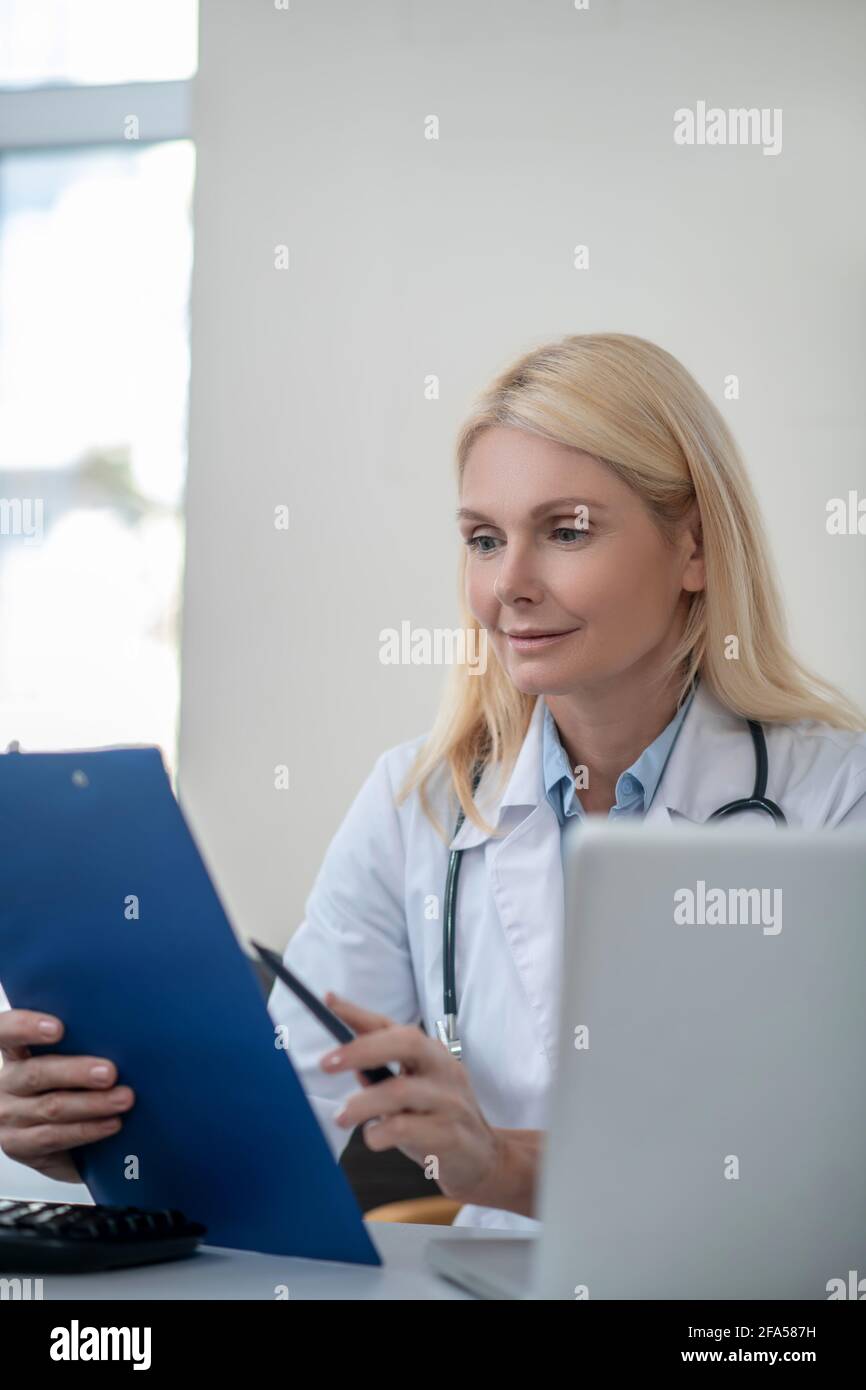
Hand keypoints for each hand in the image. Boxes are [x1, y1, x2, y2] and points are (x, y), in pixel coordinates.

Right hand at [0, 1010, 134, 1183]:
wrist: (57, 1139)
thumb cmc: (68, 1086)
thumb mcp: (65, 1061)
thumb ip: (79, 1046)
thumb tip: (120, 1034)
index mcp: (15, 1053)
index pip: (5, 1031)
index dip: (25, 1027)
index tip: (58, 1029)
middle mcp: (5, 1082)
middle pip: (36, 1073)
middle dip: (77, 1072)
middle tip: (110, 1073)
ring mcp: (8, 1116)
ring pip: (51, 1107)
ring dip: (92, 1103)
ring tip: (123, 1098)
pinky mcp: (18, 1146)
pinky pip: (54, 1137)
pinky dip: (87, 1130)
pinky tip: (112, 1123)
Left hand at [320, 993, 506, 1206]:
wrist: (482, 1157)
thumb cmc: (437, 1118)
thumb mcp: (411, 1089)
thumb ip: (381, 1074)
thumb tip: (346, 1059)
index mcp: (430, 1052)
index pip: (391, 1025)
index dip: (359, 1013)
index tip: (328, 1003)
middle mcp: (443, 1068)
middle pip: (405, 1043)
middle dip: (361, 1049)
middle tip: (326, 1063)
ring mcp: (449, 1100)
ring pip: (400, 1091)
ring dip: (362, 1104)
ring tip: (342, 1117)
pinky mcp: (449, 1134)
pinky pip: (405, 1129)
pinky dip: (379, 1133)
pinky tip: (374, 1137)